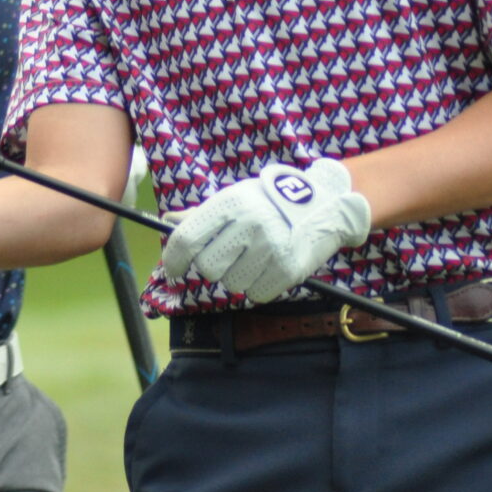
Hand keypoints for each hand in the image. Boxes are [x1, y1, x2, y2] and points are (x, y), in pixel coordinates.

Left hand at [159, 159, 370, 302]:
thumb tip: (167, 220)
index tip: (173, 270)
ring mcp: (270, 248)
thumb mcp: (236, 198)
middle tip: (228, 258)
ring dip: (239, 277)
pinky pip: (257, 294)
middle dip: (213, 268)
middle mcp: (249, 224)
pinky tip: (270, 267)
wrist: (324, 206)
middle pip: (208, 268)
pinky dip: (260, 286)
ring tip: (256, 258)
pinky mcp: (288, 269)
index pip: (187, 239)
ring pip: (232, 284)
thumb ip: (201, 214)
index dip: (173, 260)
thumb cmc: (270, 202)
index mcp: (230, 203)